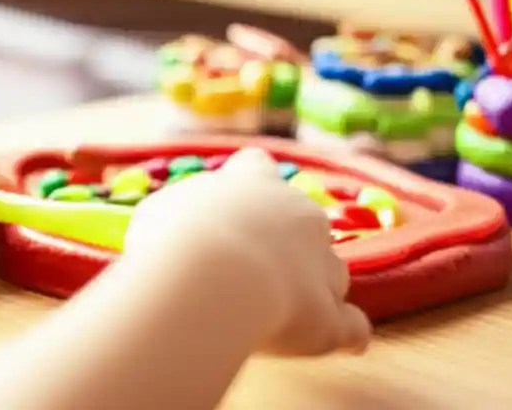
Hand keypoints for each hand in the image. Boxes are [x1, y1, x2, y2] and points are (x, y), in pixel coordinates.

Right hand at [124, 148, 371, 355]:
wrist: (210, 279)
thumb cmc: (175, 239)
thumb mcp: (159, 214)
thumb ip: (181, 217)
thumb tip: (181, 230)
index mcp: (254, 183)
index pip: (256, 166)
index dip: (248, 184)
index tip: (232, 203)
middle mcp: (300, 215)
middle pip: (303, 222)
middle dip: (283, 243)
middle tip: (241, 270)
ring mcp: (325, 264)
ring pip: (332, 272)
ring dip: (311, 288)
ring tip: (277, 315)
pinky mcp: (333, 315)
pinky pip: (352, 327)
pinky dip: (347, 335)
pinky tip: (345, 345)